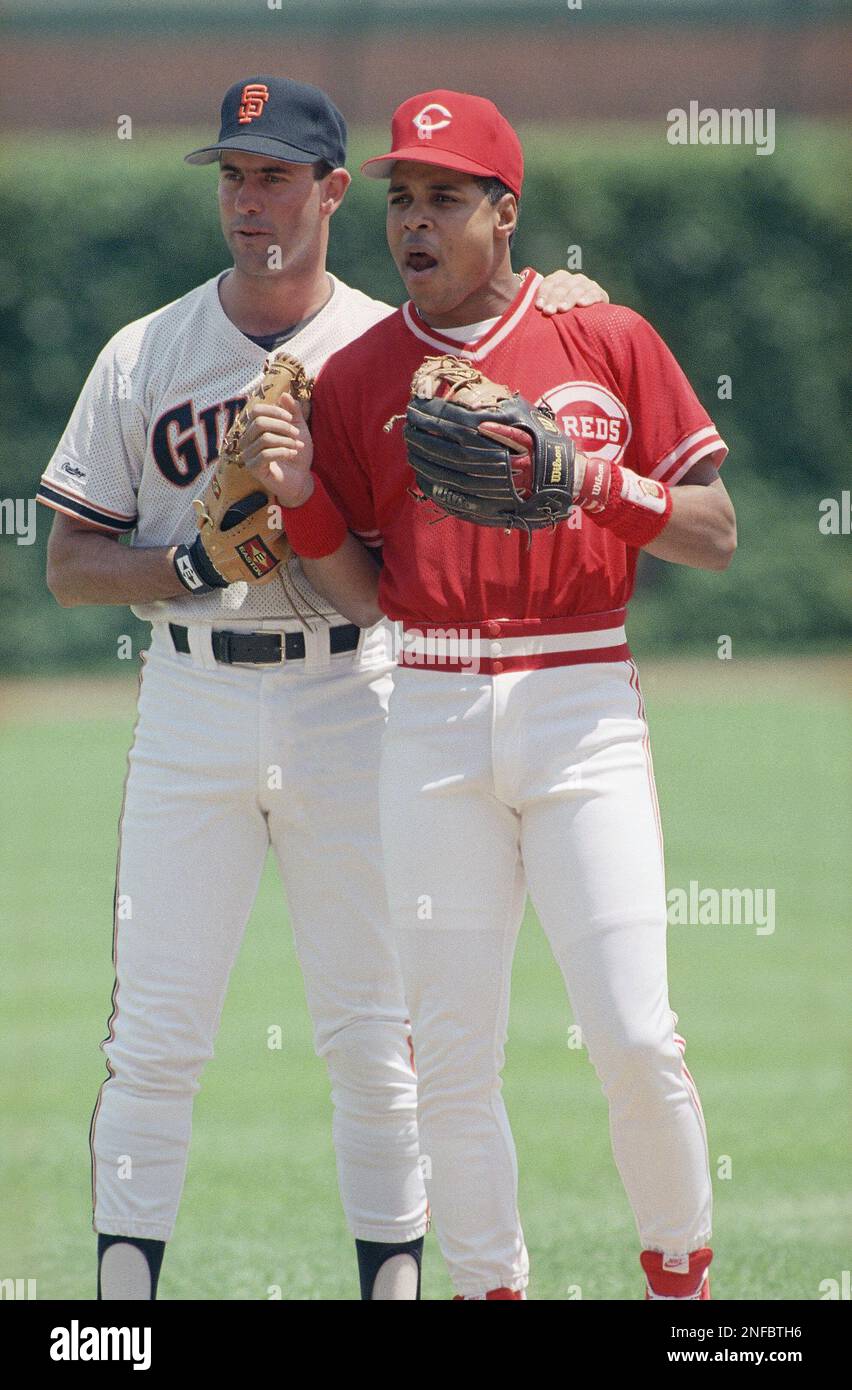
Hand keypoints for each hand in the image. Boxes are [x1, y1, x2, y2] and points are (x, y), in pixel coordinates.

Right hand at [240, 392, 314, 506]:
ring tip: (297, 447)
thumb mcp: (299, 429)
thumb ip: (293, 412)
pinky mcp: (253, 468)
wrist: (301, 479)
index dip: (274, 411)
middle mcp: (247, 440)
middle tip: (296, 435)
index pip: (256, 410)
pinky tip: (292, 455)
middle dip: (282, 426)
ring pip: (264, 439)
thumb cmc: (297, 454)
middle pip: (259, 423)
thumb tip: (284, 394)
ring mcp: (248, 455)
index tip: (291, 418)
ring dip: (285, 441)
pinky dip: (283, 452)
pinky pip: (265, 455)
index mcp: (255, 428)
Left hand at [535, 270, 609, 314]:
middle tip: (549, 311)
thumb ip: (542, 305)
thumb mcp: (552, 308)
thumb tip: (524, 307)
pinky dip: (588, 297)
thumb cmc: (563, 316)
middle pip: (563, 286)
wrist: (589, 320)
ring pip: (578, 288)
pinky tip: (582, 304)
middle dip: (554, 299)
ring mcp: (588, 285)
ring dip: (569, 298)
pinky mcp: (600, 294)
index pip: (550, 282)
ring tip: (563, 309)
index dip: (544, 293)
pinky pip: (595, 293)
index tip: (539, 307)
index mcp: (560, 279)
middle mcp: (574, 279)